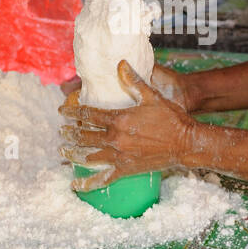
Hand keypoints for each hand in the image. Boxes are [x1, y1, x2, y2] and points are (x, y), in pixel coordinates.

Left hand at [58, 60, 197, 190]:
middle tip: (61, 131)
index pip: (88, 114)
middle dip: (70, 133)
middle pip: (84, 136)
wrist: (185, 143)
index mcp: (119, 119)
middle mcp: (116, 139)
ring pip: (88, 156)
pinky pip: (103, 179)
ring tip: (63, 151)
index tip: (62, 110)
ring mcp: (119, 156)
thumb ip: (133, 81)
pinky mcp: (126, 169)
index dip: (72, 112)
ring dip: (72, 154)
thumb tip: (120, 63)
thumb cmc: (170, 118)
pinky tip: (75, 185)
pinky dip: (88, 183)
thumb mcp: (152, 96)